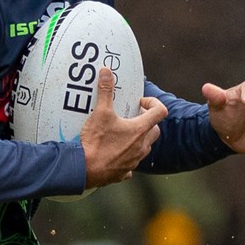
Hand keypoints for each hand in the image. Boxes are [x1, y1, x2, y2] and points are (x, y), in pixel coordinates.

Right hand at [80, 68, 166, 188]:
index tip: (140, 103)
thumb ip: (106, 91)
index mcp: (140, 129)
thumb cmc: (95, 142)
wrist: (84, 169)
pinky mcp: (125, 172)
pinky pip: (132, 164)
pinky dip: (127, 157)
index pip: (160, 111)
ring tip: (123, 133)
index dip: (153, 103)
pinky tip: (116, 153)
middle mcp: (142, 146)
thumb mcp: (100, 112)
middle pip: (155, 130)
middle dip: (147, 121)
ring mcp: (135, 160)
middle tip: (133, 117)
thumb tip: (106, 72)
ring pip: (145, 147)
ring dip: (139, 139)